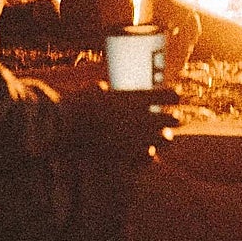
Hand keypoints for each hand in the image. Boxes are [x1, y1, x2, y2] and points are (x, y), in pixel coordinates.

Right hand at [61, 84, 180, 162]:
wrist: (66, 131)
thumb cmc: (74, 107)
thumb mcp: (88, 92)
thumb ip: (100, 90)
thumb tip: (101, 87)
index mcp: (136, 98)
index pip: (169, 95)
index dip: (172, 96)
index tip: (175, 96)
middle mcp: (142, 116)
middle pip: (171, 118)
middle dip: (172, 119)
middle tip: (173, 119)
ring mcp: (138, 137)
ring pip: (166, 138)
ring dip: (164, 137)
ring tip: (163, 136)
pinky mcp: (130, 155)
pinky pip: (149, 155)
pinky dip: (149, 153)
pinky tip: (146, 152)